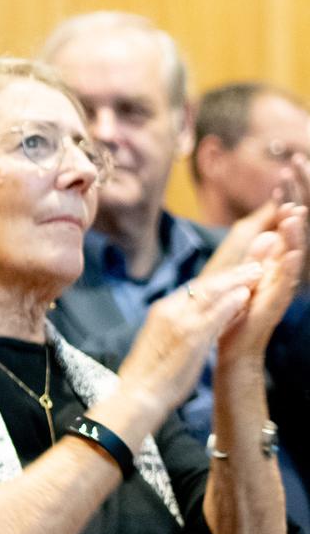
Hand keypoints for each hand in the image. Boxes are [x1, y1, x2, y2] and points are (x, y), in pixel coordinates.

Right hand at [112, 261, 259, 432]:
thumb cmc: (152, 375)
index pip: (194, 288)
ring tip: (257, 272)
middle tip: (255, 264)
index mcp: (162, 311)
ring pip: (210, 293)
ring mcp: (178, 322)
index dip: (220, 279)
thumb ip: (185, 327)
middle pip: (204, 285)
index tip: (238, 273)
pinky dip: (230, 302)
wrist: (137, 393)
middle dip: (231, 273)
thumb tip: (204, 321)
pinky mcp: (189, 336)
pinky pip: (213, 313)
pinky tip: (246, 294)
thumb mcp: (166, 343)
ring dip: (236, 280)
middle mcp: (168, 311)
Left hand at [216, 203, 305, 370]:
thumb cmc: (238, 315)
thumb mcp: (244, 279)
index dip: (285, 210)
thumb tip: (267, 234)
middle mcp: (281, 276)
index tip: (287, 182)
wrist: (236, 350)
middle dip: (294, 216)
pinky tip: (291, 254)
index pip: (283, 232)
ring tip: (296, 215)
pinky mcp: (274, 305)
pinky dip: (288, 268)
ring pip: (291, 259)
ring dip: (294, 237)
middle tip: (296, 191)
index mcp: (273, 267)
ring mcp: (280, 290)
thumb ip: (255, 258)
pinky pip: (283, 285)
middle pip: (293, 240)